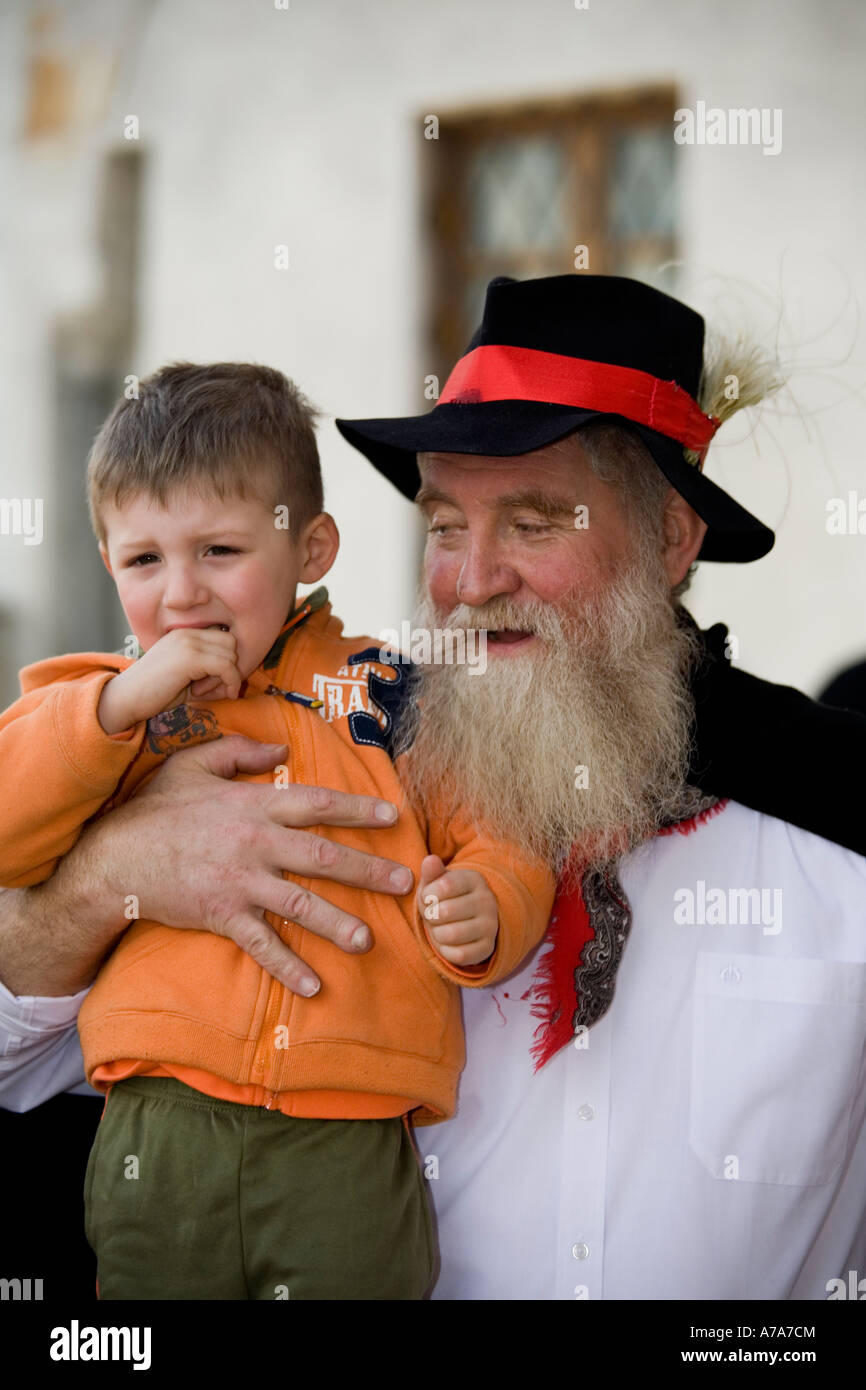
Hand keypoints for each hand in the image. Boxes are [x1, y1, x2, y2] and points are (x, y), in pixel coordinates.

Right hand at [87, 735, 414, 995]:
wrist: (114, 857)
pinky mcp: (222, 915)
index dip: (358, 808)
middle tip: (405, 884)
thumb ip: (239, 750)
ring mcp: (241, 882)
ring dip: (337, 924)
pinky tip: (313, 986)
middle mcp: (256, 842)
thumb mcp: (192, 764)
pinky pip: (261, 945)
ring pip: (300, 904)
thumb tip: (280, 745)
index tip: (393, 816)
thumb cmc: (155, 809)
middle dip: (368, 871)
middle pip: (324, 856)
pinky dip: (288, 967)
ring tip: (368, 941)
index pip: (318, 803)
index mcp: (255, 804)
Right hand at [97, 628, 243, 733]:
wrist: (125, 698)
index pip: (224, 638)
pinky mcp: (190, 657)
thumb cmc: (154, 693)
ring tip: (199, 691)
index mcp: (185, 634)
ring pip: (231, 654)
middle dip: (228, 667)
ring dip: (223, 677)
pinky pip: (226, 667)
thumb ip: (209, 676)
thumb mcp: (186, 680)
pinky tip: (203, 694)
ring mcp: (188, 643)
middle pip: (231, 643)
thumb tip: (235, 684)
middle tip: (208, 688)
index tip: (213, 683)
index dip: (225, 661)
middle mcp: (187, 633)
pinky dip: (225, 683)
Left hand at [416, 855, 498, 966]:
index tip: (428, 898)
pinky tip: (448, 942)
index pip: (444, 885)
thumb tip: (430, 860)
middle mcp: (487, 901)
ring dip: (437, 934)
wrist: (464, 920)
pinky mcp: (487, 948)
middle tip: (433, 915)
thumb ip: (431, 872)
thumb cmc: (444, 897)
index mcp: (474, 879)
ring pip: (450, 935)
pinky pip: (458, 955)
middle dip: (430, 916)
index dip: (427, 895)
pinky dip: (446, 950)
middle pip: (444, 912)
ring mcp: (490, 925)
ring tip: (441, 928)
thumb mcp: (436, 882)